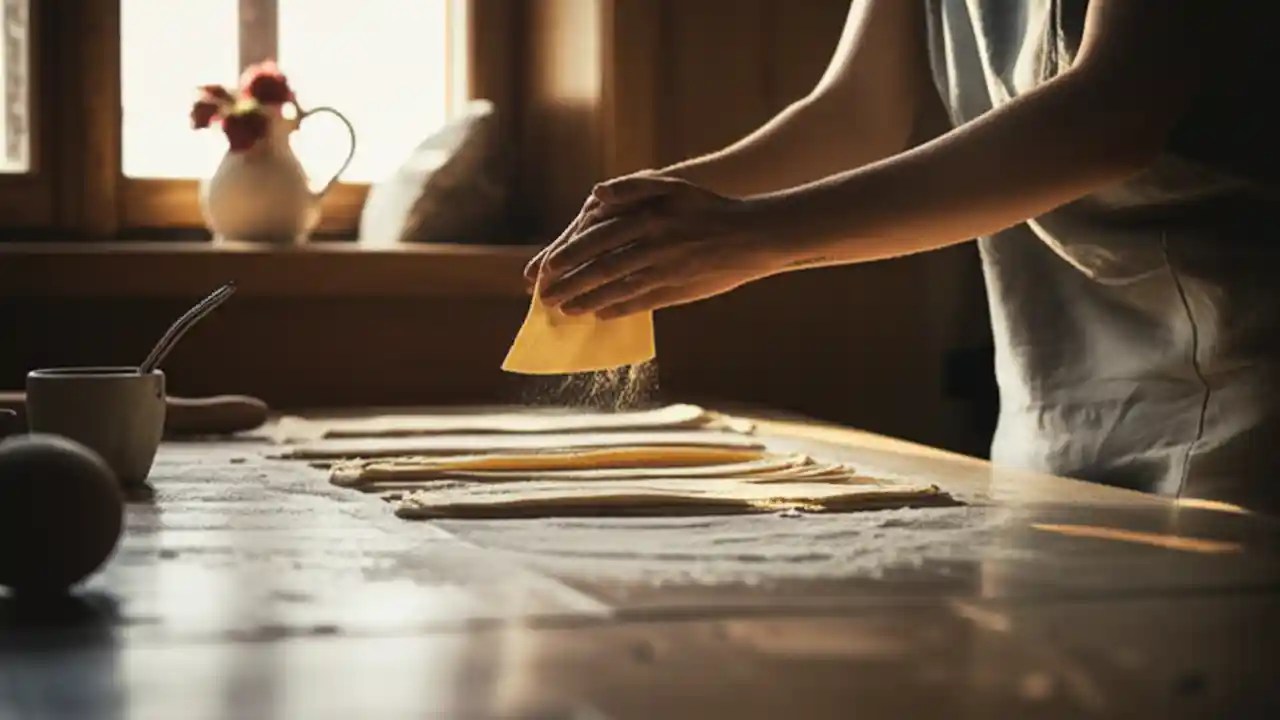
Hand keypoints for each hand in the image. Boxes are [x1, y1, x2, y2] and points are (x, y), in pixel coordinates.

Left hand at [537, 176, 779, 318]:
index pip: (597, 238)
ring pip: (618, 287)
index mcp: (648, 217)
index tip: (547, 268)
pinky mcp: (678, 288)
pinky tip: (599, 316)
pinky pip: (642, 302)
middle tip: (545, 297)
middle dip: (570, 283)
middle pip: (602, 267)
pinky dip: (619, 309)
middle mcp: (654, 244)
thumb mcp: (673, 186)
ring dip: (588, 300)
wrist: (750, 233)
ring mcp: (666, 269)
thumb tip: (594, 194)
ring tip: (564, 309)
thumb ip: (632, 186)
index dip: (569, 255)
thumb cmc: (707, 206)